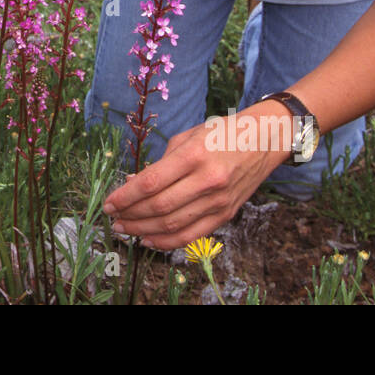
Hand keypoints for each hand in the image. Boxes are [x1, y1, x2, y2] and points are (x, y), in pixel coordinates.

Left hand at [102, 105, 287, 250]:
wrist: (265, 140)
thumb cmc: (221, 133)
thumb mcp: (188, 136)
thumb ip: (161, 162)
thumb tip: (133, 184)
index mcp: (194, 155)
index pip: (151, 182)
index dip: (126, 196)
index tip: (109, 202)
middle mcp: (207, 180)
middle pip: (159, 207)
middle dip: (130, 215)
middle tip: (112, 217)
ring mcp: (218, 201)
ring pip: (173, 224)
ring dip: (143, 230)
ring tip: (124, 229)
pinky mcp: (226, 214)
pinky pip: (192, 235)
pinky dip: (167, 241)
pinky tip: (149, 239)